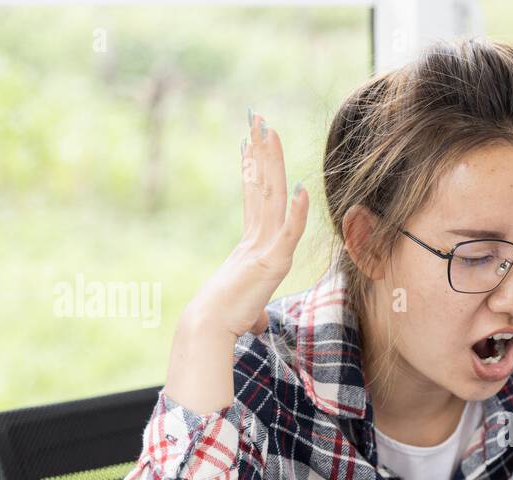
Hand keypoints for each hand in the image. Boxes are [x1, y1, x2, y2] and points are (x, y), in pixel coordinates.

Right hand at [181, 110, 309, 338]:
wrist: (209, 327)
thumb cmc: (224, 322)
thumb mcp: (248, 312)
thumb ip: (255, 311)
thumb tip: (256, 324)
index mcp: (250, 246)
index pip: (254, 199)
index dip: (254, 170)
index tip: (251, 143)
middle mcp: (255, 239)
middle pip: (261, 186)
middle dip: (261, 151)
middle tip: (258, 119)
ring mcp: (262, 247)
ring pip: (272, 197)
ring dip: (271, 162)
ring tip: (268, 130)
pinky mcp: (272, 263)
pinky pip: (288, 232)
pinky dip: (297, 211)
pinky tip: (303, 188)